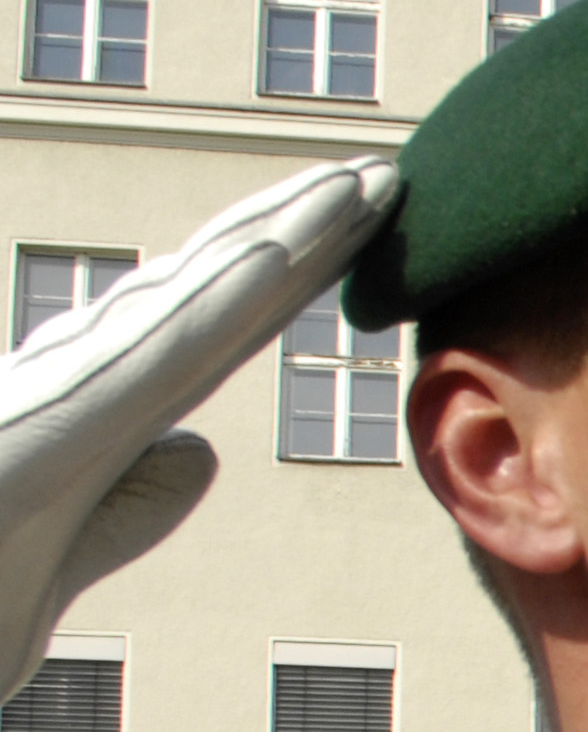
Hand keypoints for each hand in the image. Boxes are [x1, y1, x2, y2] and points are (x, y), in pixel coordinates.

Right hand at [0, 159, 398, 702]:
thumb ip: (132, 510)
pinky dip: (220, 301)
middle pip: (216, 291)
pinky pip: (158, 349)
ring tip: (359, 181)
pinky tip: (278, 255)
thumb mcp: (63, 558)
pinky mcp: (60, 416)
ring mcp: (70, 388)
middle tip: (384, 173)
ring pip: (198, 298)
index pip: (218, 334)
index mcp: (99, 412)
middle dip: (300, 231)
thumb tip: (201, 453)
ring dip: (282, 237)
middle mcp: (85, 378)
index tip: (355, 234)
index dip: (288, 280)